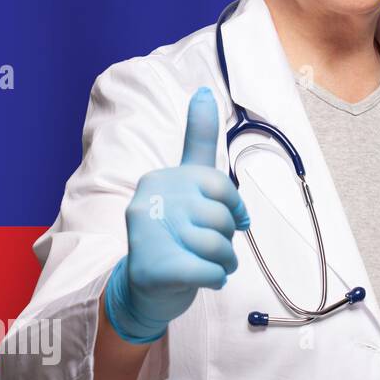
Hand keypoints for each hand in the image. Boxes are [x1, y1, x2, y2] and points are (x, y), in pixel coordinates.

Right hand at [104, 87, 250, 343]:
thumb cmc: (176, 234)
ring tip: (202, 263)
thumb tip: (205, 91)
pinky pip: (212, 272)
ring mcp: (147, 235)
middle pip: (222, 217)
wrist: (146, 289)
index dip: (233, 207)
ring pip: (219, 246)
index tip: (229, 217)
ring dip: (223, 262)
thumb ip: (198, 141)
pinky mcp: (154, 267)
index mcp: (160, 178)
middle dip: (226, 238)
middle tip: (208, 247)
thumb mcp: (188, 185)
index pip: (219, 185)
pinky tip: (202, 279)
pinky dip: (216, 279)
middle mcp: (149, 201)